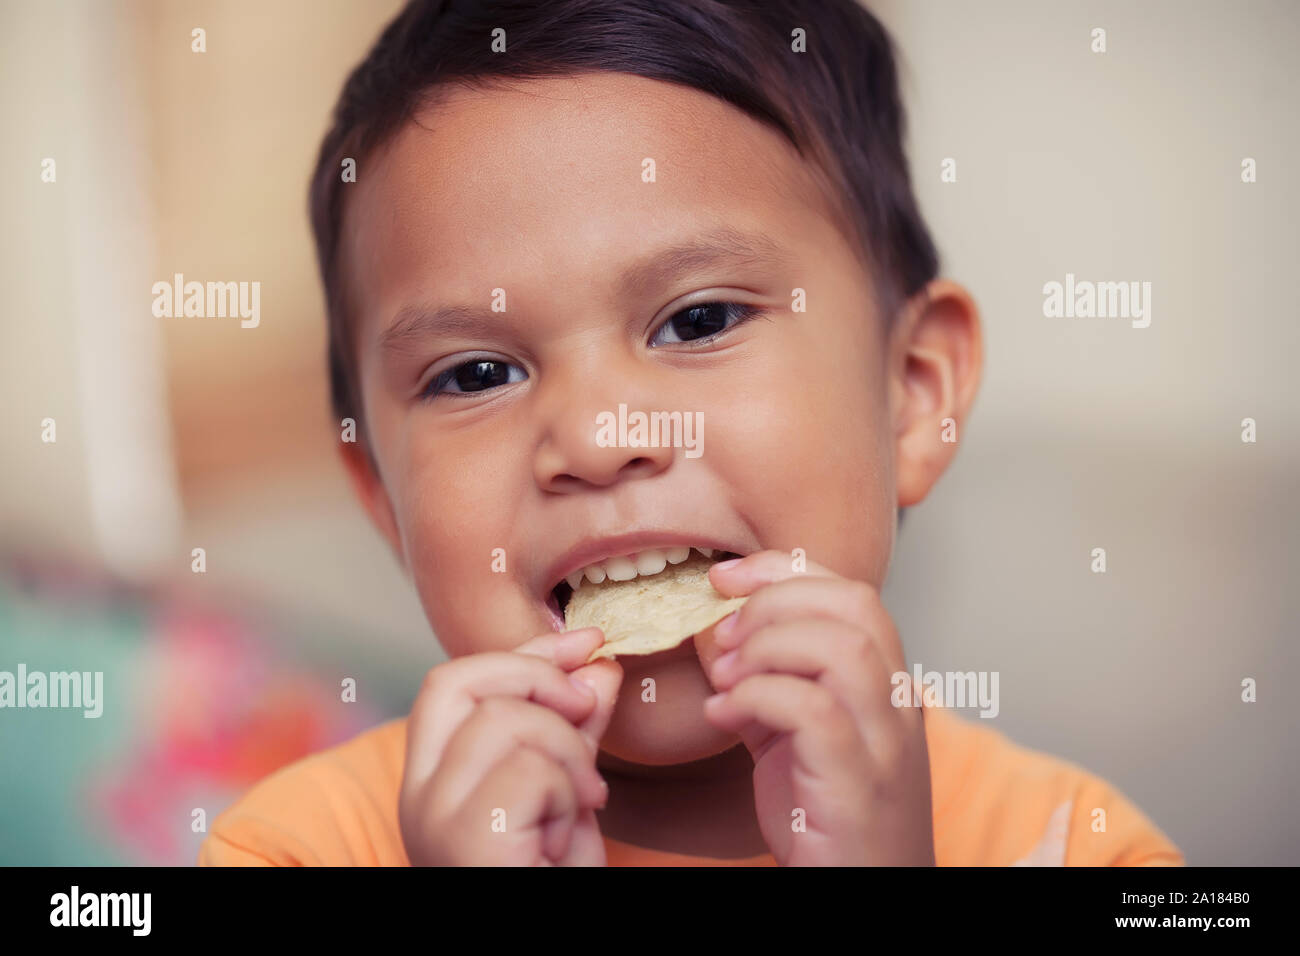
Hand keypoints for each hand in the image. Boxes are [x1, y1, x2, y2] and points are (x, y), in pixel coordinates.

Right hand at [399, 628, 622, 864]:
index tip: (587, 641)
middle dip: (539, 679)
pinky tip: (564, 834)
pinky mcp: (464, 839)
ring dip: (566, 753)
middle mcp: (418, 793)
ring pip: (506, 721)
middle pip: (462, 680)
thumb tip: (598, 663)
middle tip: (586, 711)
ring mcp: (433, 816)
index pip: (455, 680)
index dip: (526, 650)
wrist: (543, 944)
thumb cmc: (550, 878)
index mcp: (433, 777)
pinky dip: (566, 794)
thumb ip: (575, 729)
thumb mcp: (565, 791)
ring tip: (581, 801)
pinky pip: (530, 771)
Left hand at [696, 550, 934, 865]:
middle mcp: (898, 707)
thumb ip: (762, 678)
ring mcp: (885, 746)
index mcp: (886, 685)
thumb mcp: (790, 734)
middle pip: (854, 606)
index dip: (784, 570)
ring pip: (843, 649)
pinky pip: (814, 712)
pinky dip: (757, 698)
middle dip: (773, 600)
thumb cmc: (823, 819)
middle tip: (721, 637)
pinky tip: (721, 716)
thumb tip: (711, 623)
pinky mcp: (857, 788)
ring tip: (725, 677)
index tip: (724, 578)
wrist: (862, 897)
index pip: (851, 592)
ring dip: (766, 648)